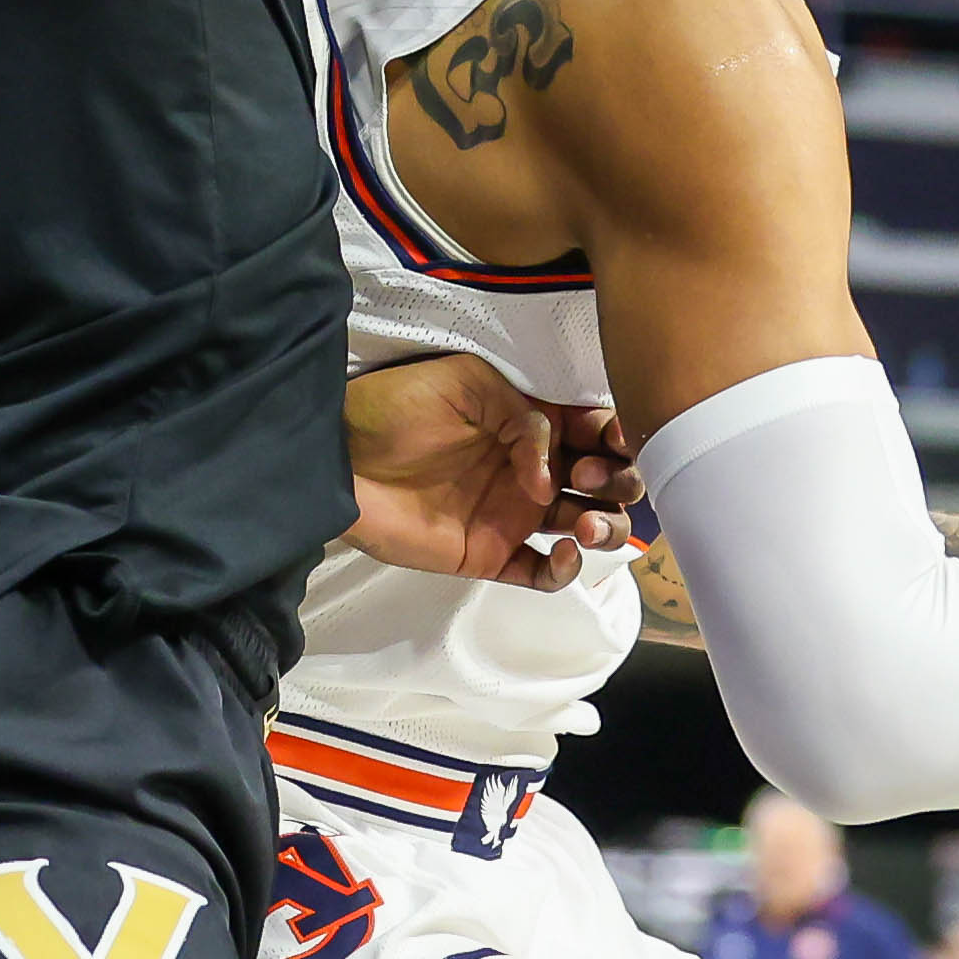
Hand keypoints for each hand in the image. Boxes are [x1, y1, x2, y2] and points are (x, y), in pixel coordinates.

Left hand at [341, 355, 635, 592]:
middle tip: (590, 477)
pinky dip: (564, 571)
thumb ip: (525, 418)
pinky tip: (561, 552)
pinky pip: (541, 574)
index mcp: (534, 423)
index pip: (598, 433)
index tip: (617, 441)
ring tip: (584, 525)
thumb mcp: (469, 384)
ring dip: (605, 528)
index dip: (620, 439)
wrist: (338, 455)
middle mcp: (534, 470)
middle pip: (607, 484)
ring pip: (588, 529)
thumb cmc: (399, 407)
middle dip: (619, 483)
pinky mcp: (491, 554)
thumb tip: (551, 476)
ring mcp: (514, 515)